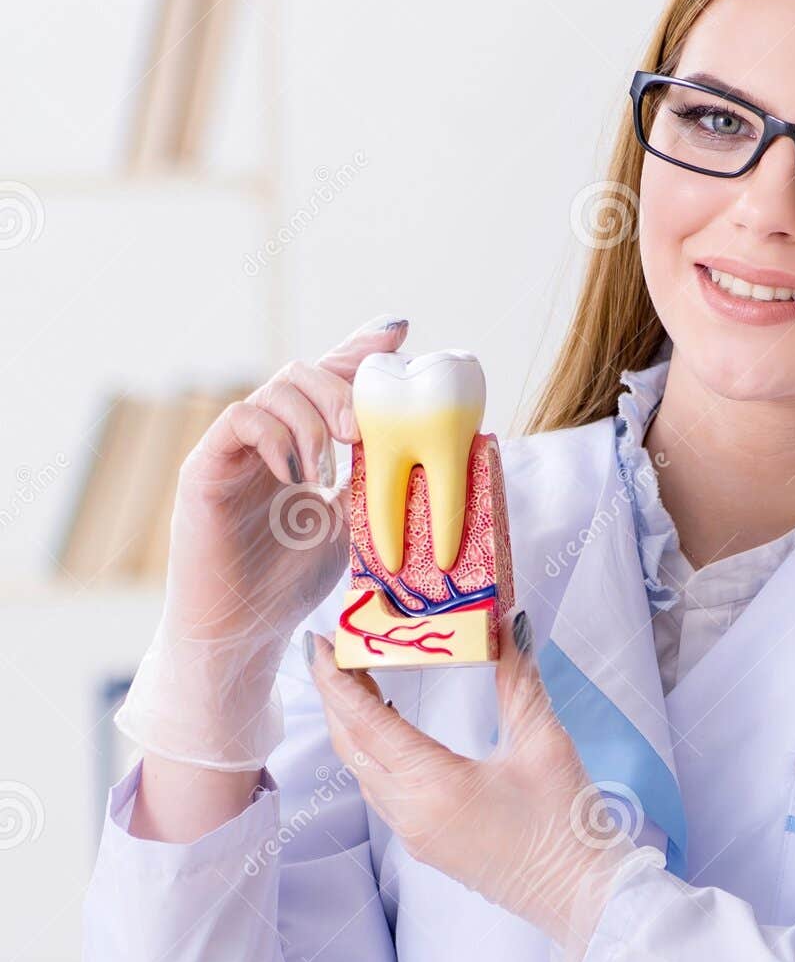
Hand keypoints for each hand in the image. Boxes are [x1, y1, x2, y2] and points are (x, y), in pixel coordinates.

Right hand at [115, 316, 408, 770]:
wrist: (242, 630)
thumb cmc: (290, 581)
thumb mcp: (349, 524)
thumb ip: (371, 485)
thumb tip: (423, 458)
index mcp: (301, 444)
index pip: (328, 381)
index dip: (361, 350)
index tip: (401, 330)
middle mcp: (266, 438)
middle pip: (301, 374)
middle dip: (339, 387)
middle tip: (362, 429)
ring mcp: (233, 451)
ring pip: (273, 392)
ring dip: (312, 420)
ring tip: (330, 469)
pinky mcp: (204, 469)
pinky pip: (239, 421)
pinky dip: (275, 436)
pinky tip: (296, 474)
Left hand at [304, 614, 643, 949]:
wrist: (581, 895)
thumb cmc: (567, 824)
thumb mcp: (545, 743)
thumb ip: (519, 681)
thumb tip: (508, 623)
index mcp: (434, 785)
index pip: (366, 721)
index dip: (336, 677)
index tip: (318, 640)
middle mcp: (411, 813)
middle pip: (353, 746)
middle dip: (337, 695)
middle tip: (338, 648)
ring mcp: (415, 834)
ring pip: (363, 771)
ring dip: (353, 725)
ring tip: (359, 678)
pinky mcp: (426, 845)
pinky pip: (382, 792)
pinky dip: (374, 753)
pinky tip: (389, 728)